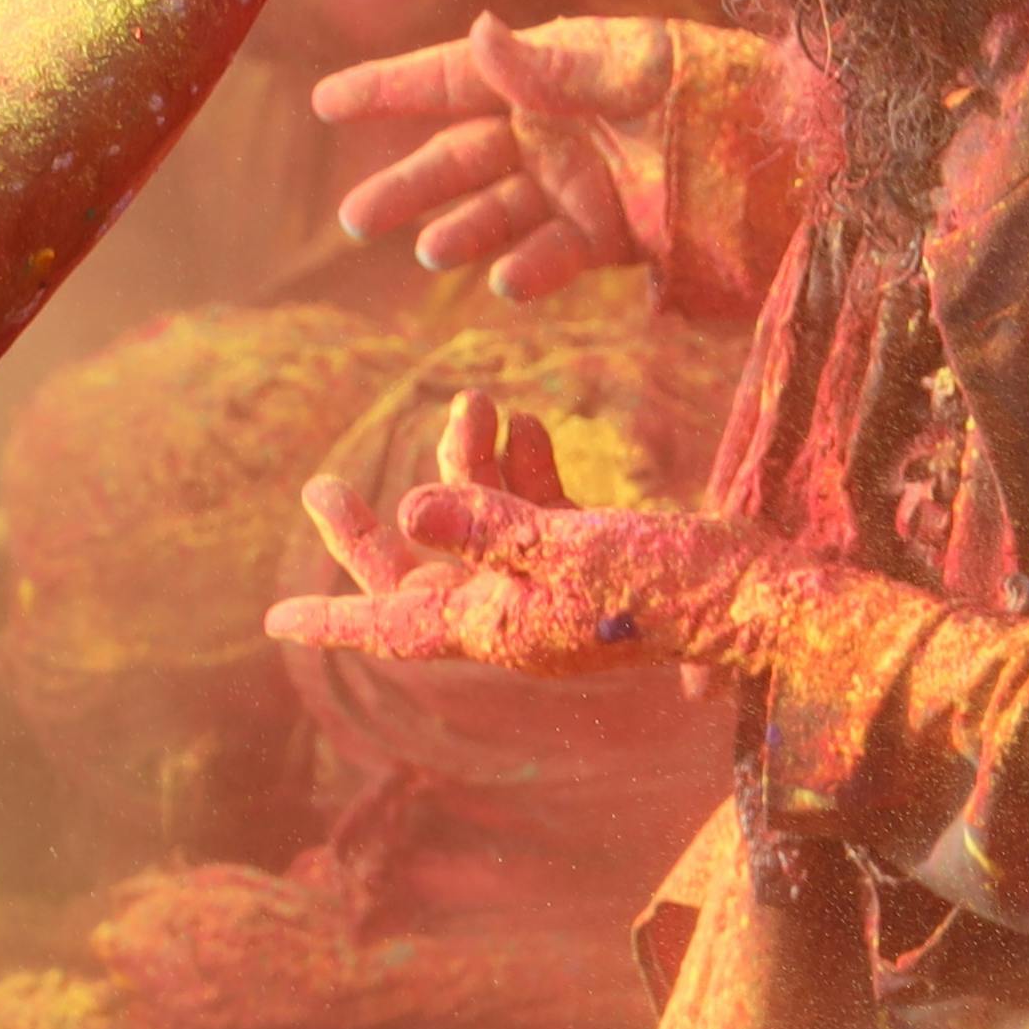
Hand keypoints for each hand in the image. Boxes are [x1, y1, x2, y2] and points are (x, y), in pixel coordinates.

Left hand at [268, 395, 793, 681]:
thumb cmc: (663, 583)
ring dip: (468, 468)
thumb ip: (487, 526)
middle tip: (319, 483)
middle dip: (369, 526)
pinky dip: (522, 472)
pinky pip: (531, 516)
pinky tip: (527, 423)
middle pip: (416, 572)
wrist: (754, 598)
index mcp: (496, 625)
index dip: (332, 620)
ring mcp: (549, 588)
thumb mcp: (567, 548)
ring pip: (477, 529)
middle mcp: (513, 614)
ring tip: (479, 402)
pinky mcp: (587, 560)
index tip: (274, 624)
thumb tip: (408, 508)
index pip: (392, 624)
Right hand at [312, 13, 794, 305]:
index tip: (323, 104)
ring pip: (500, 210)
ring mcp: (584, 182)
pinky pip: (555, 253)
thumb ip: (550, 68)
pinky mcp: (616, 234)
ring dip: (462, 231)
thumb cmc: (719, 89)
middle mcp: (559, 126)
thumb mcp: (632, 70)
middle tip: (359, 217)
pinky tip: (504, 280)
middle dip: (412, 183)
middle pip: (464, 155)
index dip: (388, 90)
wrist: (801, 158)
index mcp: (554, 69)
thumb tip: (479, 32)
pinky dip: (528, 269)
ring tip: (433, 252)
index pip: (452, 77)